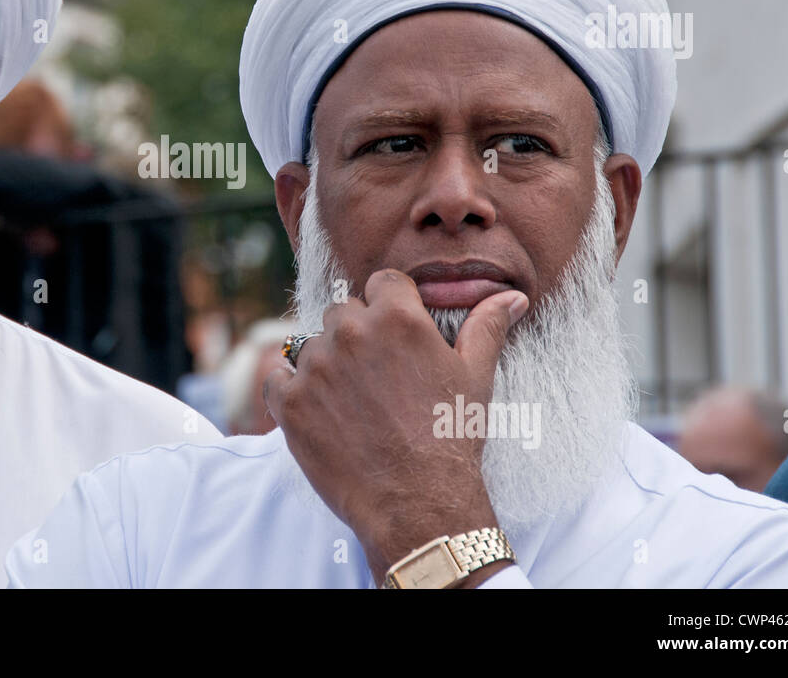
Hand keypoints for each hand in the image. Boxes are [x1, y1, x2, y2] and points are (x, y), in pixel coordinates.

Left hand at [264, 268, 527, 583]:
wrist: (419, 503)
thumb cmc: (451, 438)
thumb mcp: (476, 377)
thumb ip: (486, 327)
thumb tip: (511, 296)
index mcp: (398, 318)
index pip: (382, 283)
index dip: (390, 306)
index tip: (394, 336)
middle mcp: (352, 333)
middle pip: (343, 312)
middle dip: (357, 335)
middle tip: (376, 377)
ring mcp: (316, 366)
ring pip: (310, 345)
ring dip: (325, 364)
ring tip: (352, 403)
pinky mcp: (290, 402)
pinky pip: (277, 378)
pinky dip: (291, 390)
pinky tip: (317, 411)